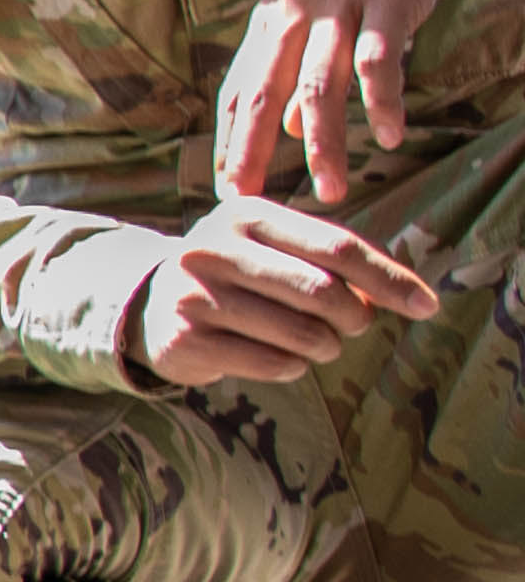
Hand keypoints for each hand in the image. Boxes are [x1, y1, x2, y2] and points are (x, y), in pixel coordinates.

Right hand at [125, 196, 441, 386]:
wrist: (154, 306)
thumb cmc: (242, 275)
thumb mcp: (280, 249)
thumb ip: (339, 261)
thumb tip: (411, 296)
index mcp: (245, 214)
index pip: (336, 246)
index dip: (389, 278)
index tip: (427, 306)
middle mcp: (213, 247)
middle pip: (324, 292)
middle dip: (354, 318)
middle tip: (350, 327)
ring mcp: (193, 294)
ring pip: (303, 334)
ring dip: (324, 347)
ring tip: (311, 341)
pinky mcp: (185, 338)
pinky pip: (274, 364)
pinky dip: (291, 367)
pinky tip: (273, 354)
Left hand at [217, 0, 467, 205]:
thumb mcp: (320, 2)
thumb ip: (302, 64)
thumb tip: (292, 129)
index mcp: (274, 15)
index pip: (241, 87)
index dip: (231, 140)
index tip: (224, 189)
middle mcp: (297, 11)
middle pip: (265, 90)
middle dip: (251, 149)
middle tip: (245, 201)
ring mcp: (341, 3)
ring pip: (320, 83)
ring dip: (324, 141)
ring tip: (329, 189)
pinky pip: (379, 59)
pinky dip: (383, 100)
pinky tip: (391, 136)